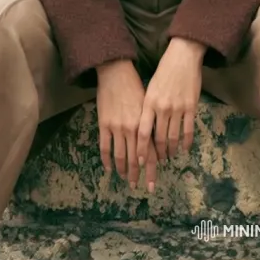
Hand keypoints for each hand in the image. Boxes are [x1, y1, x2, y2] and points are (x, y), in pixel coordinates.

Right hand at [96, 59, 157, 190]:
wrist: (116, 72)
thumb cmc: (135, 86)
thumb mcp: (148, 105)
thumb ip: (150, 124)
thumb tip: (155, 143)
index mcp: (145, 124)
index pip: (149, 153)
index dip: (150, 170)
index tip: (151, 184)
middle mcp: (132, 128)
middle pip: (135, 158)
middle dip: (137, 175)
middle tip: (138, 187)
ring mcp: (117, 127)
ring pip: (119, 155)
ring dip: (123, 170)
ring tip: (125, 178)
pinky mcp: (104, 124)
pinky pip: (104, 147)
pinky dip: (106, 159)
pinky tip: (109, 168)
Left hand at [137, 37, 203, 165]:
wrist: (183, 56)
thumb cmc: (164, 70)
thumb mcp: (150, 87)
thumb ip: (148, 107)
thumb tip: (146, 127)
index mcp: (149, 102)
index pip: (143, 132)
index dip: (141, 150)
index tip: (140, 162)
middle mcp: (162, 108)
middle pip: (158, 138)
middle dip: (157, 154)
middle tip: (157, 164)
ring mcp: (177, 108)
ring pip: (173, 137)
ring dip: (171, 150)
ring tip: (169, 156)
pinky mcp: (191, 107)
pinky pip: (188, 130)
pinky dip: (186, 142)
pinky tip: (185, 148)